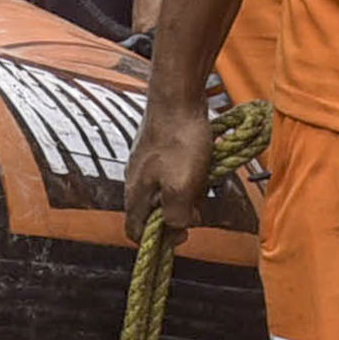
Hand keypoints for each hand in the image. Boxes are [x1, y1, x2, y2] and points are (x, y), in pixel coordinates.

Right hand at [123, 96, 215, 241]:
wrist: (178, 98)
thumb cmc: (180, 142)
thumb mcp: (181, 187)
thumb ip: (176, 215)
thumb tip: (178, 230)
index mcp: (135, 194)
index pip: (136, 231)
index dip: (159, 241)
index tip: (184, 234)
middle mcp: (135, 181)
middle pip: (153, 213)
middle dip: (177, 214)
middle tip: (199, 203)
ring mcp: (145, 164)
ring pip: (164, 192)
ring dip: (185, 193)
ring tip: (203, 180)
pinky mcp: (157, 150)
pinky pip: (171, 172)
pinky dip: (187, 175)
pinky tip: (201, 164)